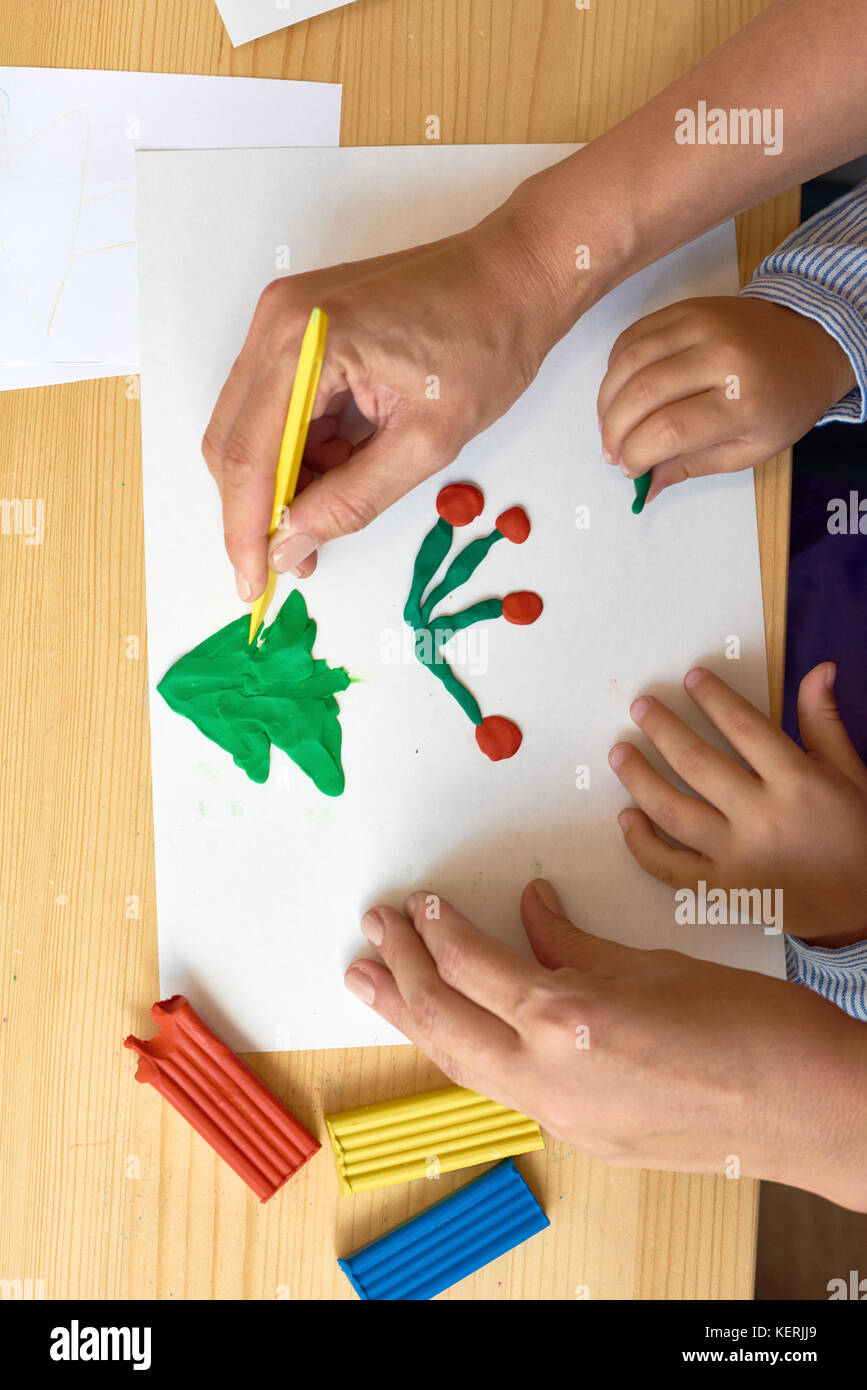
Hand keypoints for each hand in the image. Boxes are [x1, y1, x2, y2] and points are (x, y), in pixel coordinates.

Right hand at [202, 211, 565, 602]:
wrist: (516, 274)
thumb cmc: (487, 341)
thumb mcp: (426, 441)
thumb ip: (351, 501)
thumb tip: (292, 547)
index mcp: (305, 342)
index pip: (248, 457)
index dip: (244, 530)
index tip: (253, 583)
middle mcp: (278, 322)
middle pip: (233, 442)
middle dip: (258, 509)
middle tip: (293, 559)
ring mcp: (283, 318)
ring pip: (251, 427)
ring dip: (283, 479)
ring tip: (335, 507)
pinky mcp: (299, 325)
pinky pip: (275, 403)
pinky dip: (299, 447)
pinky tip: (342, 465)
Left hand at [345, 880, 866, 1209]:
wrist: (808, 1110)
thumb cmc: (751, 1031)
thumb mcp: (653, 965)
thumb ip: (575, 944)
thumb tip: (531, 915)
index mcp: (567, 1021)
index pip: (474, 967)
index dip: (438, 929)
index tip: (422, 902)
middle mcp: (549, 1078)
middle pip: (446, 1021)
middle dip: (401, 971)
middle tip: (373, 932)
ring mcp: (561, 1118)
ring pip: (462, 1064)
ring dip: (415, 1018)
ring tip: (374, 982)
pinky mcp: (579, 1138)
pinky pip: (504, 1087)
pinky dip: (469, 1049)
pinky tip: (456, 1025)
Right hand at [596, 296, 855, 501]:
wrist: (810, 341)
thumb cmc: (783, 403)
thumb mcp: (749, 449)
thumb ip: (693, 466)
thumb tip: (645, 488)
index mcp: (744, 400)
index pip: (668, 430)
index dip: (637, 455)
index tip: (631, 469)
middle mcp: (721, 355)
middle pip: (642, 394)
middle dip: (614, 431)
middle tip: (611, 453)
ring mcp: (702, 323)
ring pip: (629, 361)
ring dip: (607, 400)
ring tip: (609, 425)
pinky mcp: (686, 307)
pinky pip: (633, 336)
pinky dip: (616, 369)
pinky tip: (620, 393)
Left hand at [610, 663, 866, 944]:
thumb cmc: (859, 837)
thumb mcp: (850, 775)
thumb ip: (823, 723)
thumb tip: (818, 670)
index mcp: (798, 783)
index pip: (743, 727)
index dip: (714, 699)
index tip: (692, 679)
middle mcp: (762, 818)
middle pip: (696, 764)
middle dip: (662, 728)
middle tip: (641, 707)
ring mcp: (738, 858)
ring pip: (672, 812)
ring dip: (639, 779)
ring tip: (620, 753)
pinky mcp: (724, 890)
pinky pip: (670, 867)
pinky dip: (642, 844)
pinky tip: (627, 818)